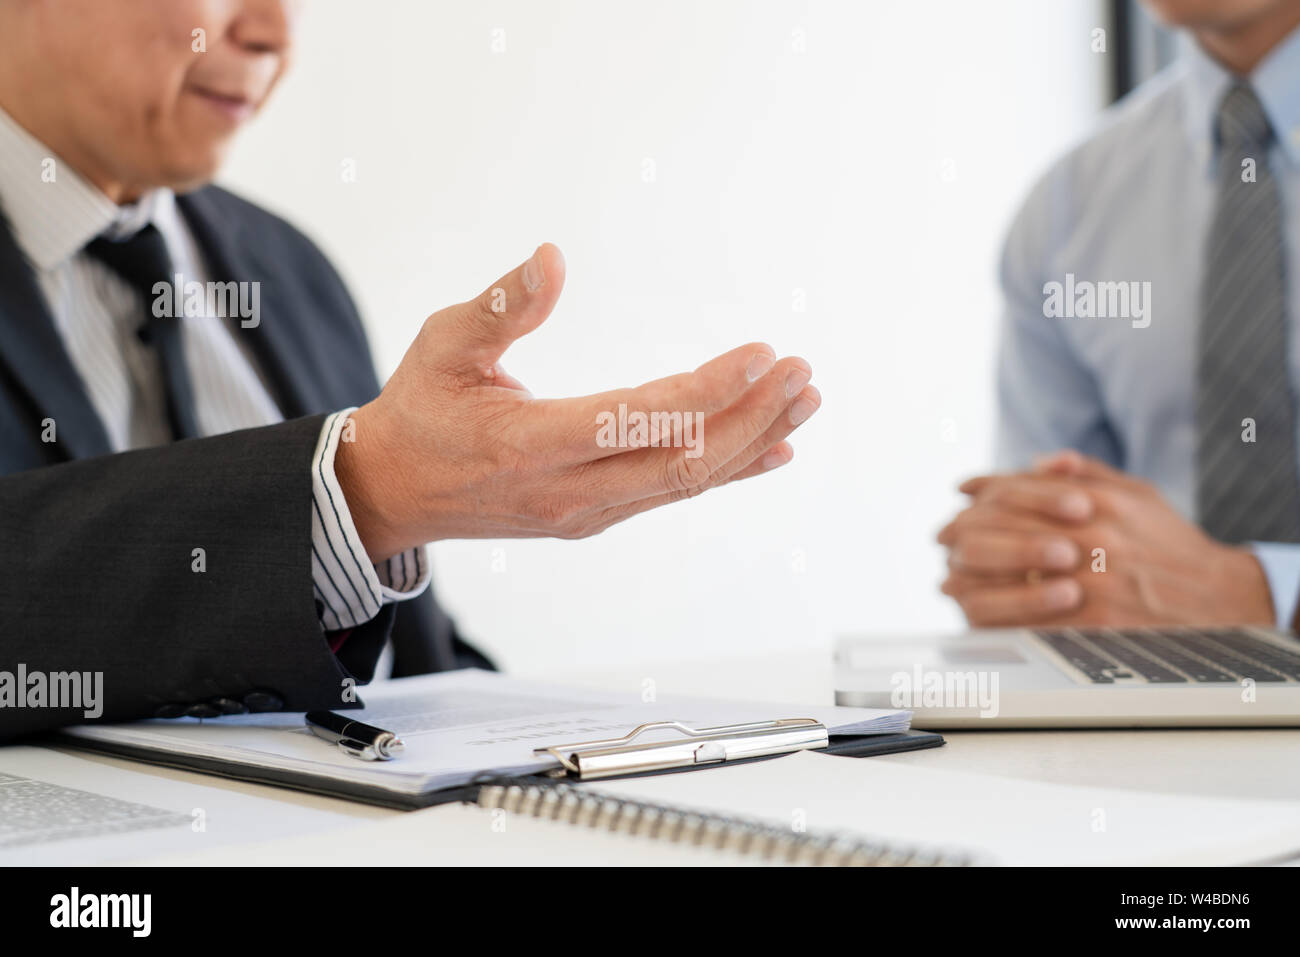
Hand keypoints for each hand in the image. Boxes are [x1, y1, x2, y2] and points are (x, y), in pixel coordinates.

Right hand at [335, 244, 820, 559]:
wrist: (395, 492)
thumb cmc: (420, 410)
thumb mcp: (442, 345)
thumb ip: (501, 306)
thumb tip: (553, 257)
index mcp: (528, 445)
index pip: (636, 421)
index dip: (706, 390)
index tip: (761, 353)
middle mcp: (567, 492)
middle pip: (681, 463)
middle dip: (751, 416)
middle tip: (802, 373)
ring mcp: (585, 513)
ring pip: (686, 482)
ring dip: (751, 440)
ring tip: (803, 400)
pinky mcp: (596, 516)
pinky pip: (672, 493)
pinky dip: (727, 469)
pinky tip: (772, 448)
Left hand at [937, 450, 1273, 627]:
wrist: (1219, 598)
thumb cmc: (1170, 544)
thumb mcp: (1136, 493)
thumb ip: (1085, 472)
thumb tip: (1039, 461)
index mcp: (1094, 503)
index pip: (1015, 491)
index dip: (980, 494)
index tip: (961, 498)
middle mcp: (1086, 540)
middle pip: (997, 532)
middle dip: (961, 534)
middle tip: (943, 538)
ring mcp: (1085, 584)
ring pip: (998, 578)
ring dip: (965, 577)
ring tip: (950, 578)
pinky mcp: (1085, 625)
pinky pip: (1019, 621)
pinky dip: (990, 616)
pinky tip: (975, 612)